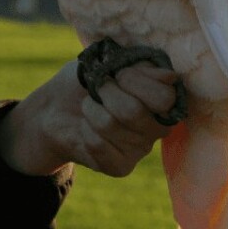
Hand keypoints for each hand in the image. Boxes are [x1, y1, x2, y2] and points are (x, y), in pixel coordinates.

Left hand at [0, 59, 179, 176]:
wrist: (57, 107)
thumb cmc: (90, 79)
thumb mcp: (113, 62)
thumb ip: (142, 68)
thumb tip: (170, 77)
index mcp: (163, 97)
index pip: (165, 97)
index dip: (136, 81)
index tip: (118, 73)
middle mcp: (159, 125)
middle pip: (134, 112)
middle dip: (107, 92)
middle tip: (99, 87)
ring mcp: (141, 148)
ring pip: (110, 125)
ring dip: (91, 108)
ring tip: (88, 106)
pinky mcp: (121, 166)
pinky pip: (98, 145)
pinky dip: (85, 129)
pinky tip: (86, 127)